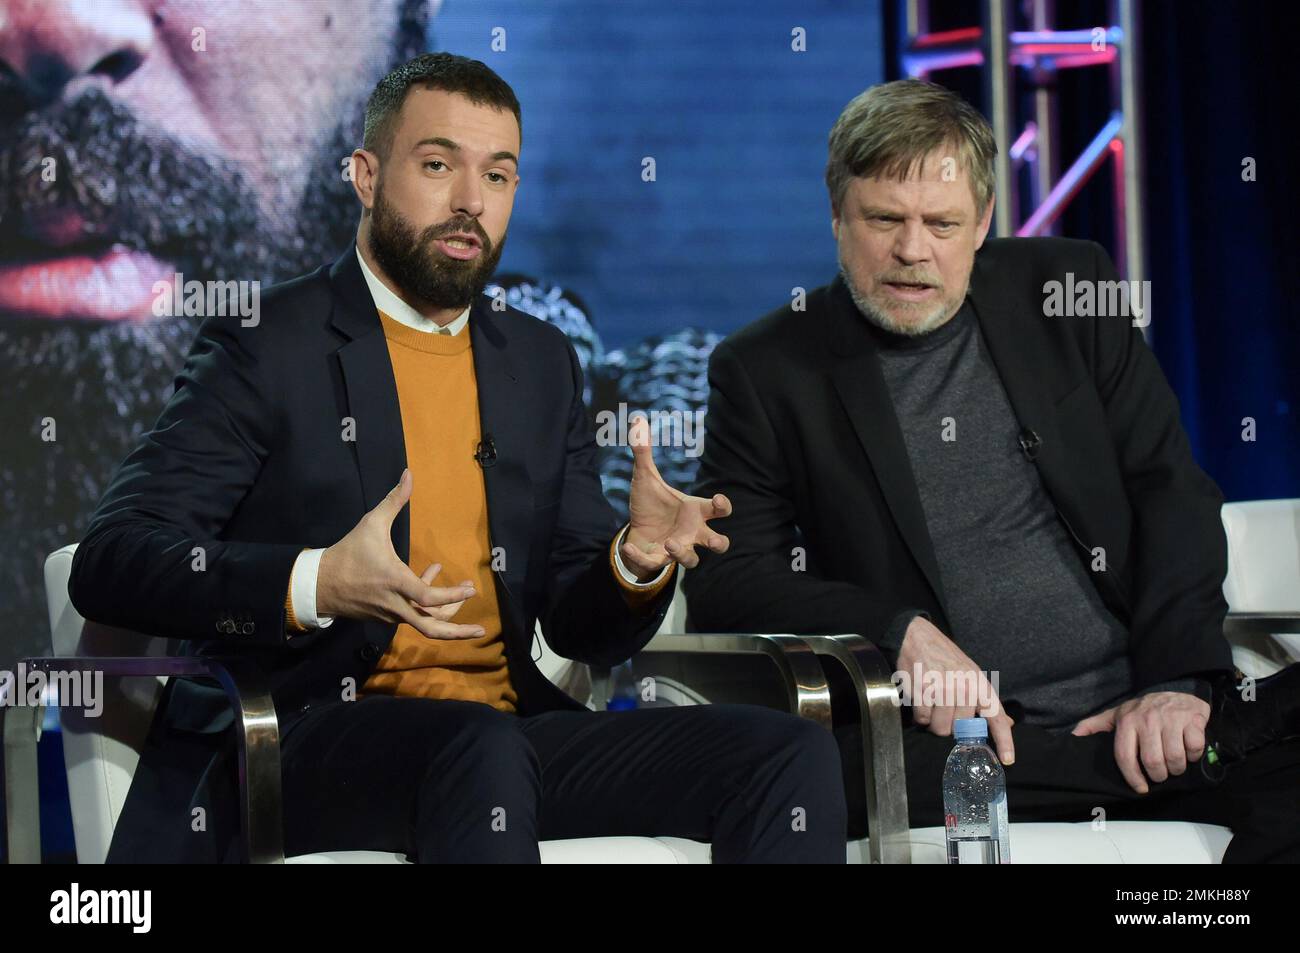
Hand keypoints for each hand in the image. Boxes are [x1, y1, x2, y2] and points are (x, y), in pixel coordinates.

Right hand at [316, 469, 486, 639]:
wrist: (320, 584)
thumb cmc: (349, 553)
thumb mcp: (371, 523)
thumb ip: (394, 500)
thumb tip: (408, 474)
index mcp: (396, 582)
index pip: (429, 598)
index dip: (452, 597)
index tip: (471, 589)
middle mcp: (397, 604)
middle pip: (431, 628)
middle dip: (458, 632)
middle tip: (480, 630)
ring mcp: (392, 613)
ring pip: (424, 622)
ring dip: (446, 611)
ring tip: (464, 594)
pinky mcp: (387, 616)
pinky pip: (413, 614)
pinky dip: (427, 602)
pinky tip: (432, 574)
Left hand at [621, 415, 731, 577]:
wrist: (636, 531)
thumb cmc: (651, 505)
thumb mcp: (645, 478)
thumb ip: (643, 452)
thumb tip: (637, 419)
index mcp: (695, 511)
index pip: (720, 511)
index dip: (724, 507)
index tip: (719, 501)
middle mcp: (692, 532)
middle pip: (719, 543)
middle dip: (719, 543)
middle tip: (712, 540)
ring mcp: (678, 548)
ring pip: (693, 561)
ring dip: (684, 554)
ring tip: (670, 541)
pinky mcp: (659, 560)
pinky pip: (655, 564)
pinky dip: (641, 557)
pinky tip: (628, 546)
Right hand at [896, 615, 1014, 764]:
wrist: (918, 636)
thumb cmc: (946, 658)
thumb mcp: (972, 674)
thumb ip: (986, 701)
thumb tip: (1009, 723)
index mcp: (980, 685)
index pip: (997, 717)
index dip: (1004, 741)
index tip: (1007, 760)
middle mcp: (965, 688)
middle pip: (960, 729)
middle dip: (950, 725)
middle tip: (944, 709)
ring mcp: (944, 690)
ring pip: (940, 728)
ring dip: (933, 722)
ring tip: (931, 704)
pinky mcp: (923, 691)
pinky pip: (922, 719)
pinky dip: (919, 715)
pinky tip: (920, 699)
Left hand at [1072, 691, 1209, 792]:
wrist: (1177, 690)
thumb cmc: (1144, 710)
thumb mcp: (1117, 714)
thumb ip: (1095, 725)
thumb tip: (1073, 736)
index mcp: (1126, 721)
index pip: (1125, 756)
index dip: (1133, 777)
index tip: (1140, 788)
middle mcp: (1147, 719)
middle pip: (1152, 761)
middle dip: (1158, 775)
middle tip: (1160, 775)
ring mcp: (1170, 719)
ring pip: (1174, 757)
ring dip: (1177, 769)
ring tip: (1175, 766)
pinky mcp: (1192, 719)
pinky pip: (1194, 747)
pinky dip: (1194, 756)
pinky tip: (1189, 752)